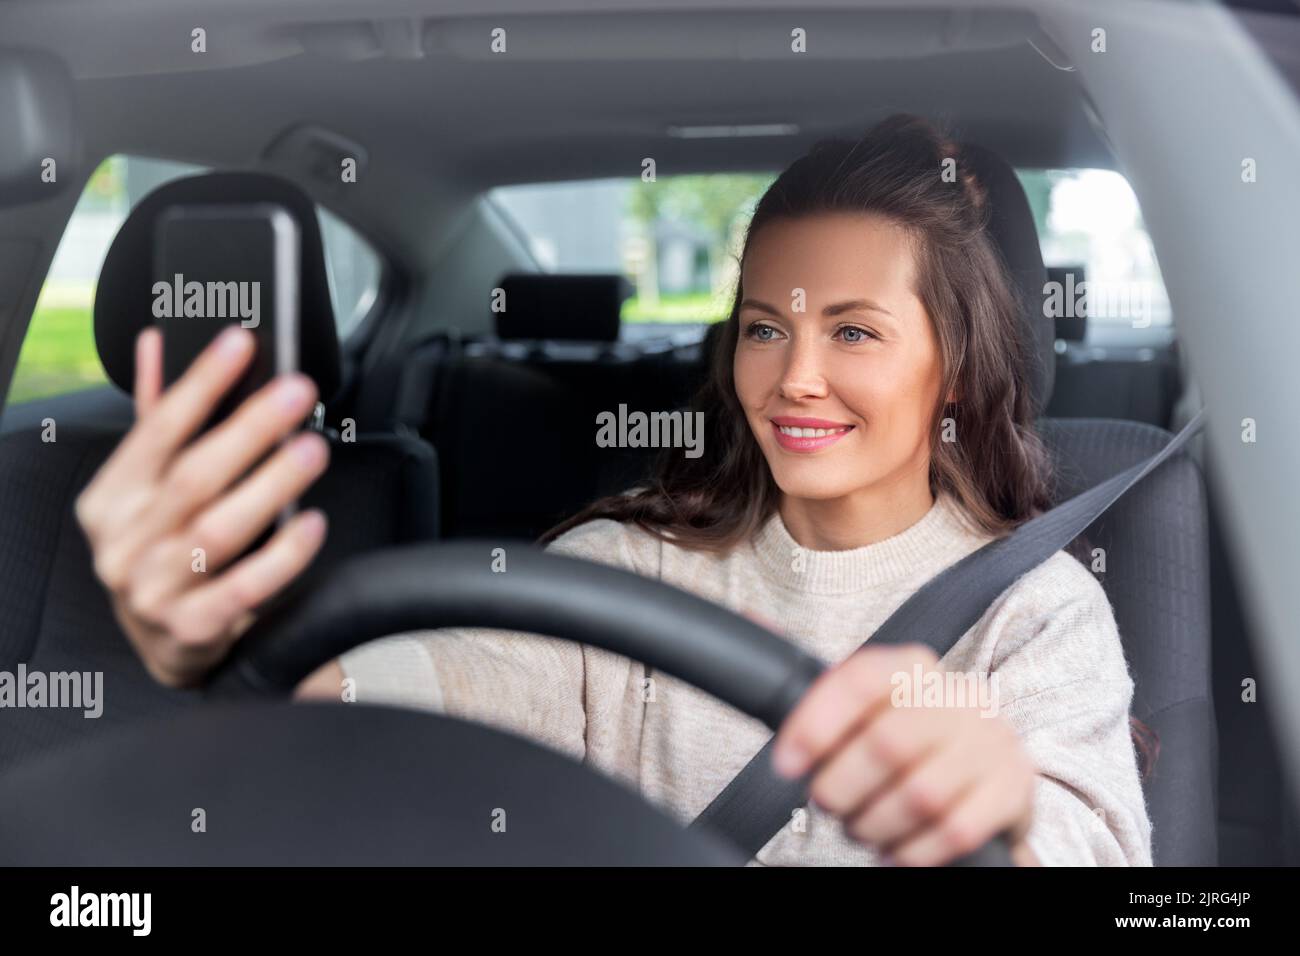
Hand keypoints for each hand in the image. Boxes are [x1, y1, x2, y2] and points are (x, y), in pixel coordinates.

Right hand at [75, 325, 330, 687]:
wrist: (169, 643)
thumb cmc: (165, 552)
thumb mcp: (149, 490)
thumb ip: (156, 419)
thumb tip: (157, 343)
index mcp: (111, 500)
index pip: (157, 430)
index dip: (200, 383)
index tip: (240, 343)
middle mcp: (124, 544)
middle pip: (193, 476)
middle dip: (250, 428)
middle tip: (296, 392)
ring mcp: (153, 591)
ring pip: (218, 529)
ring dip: (271, 484)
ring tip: (312, 449)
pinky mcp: (191, 630)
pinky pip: (244, 587)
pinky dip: (282, 556)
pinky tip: (312, 524)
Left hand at [771, 644, 1037, 865]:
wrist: (985, 770)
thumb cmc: (906, 736)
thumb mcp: (863, 705)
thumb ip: (812, 678)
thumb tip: (744, 617)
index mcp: (912, 666)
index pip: (860, 680)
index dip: (816, 723)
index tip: (786, 764)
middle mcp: (958, 696)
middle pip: (887, 744)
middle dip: (841, 787)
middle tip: (828, 804)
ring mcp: (991, 742)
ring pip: (919, 794)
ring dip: (874, 823)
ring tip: (860, 827)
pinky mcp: (1013, 790)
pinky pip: (954, 831)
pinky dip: (911, 852)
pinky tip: (893, 849)